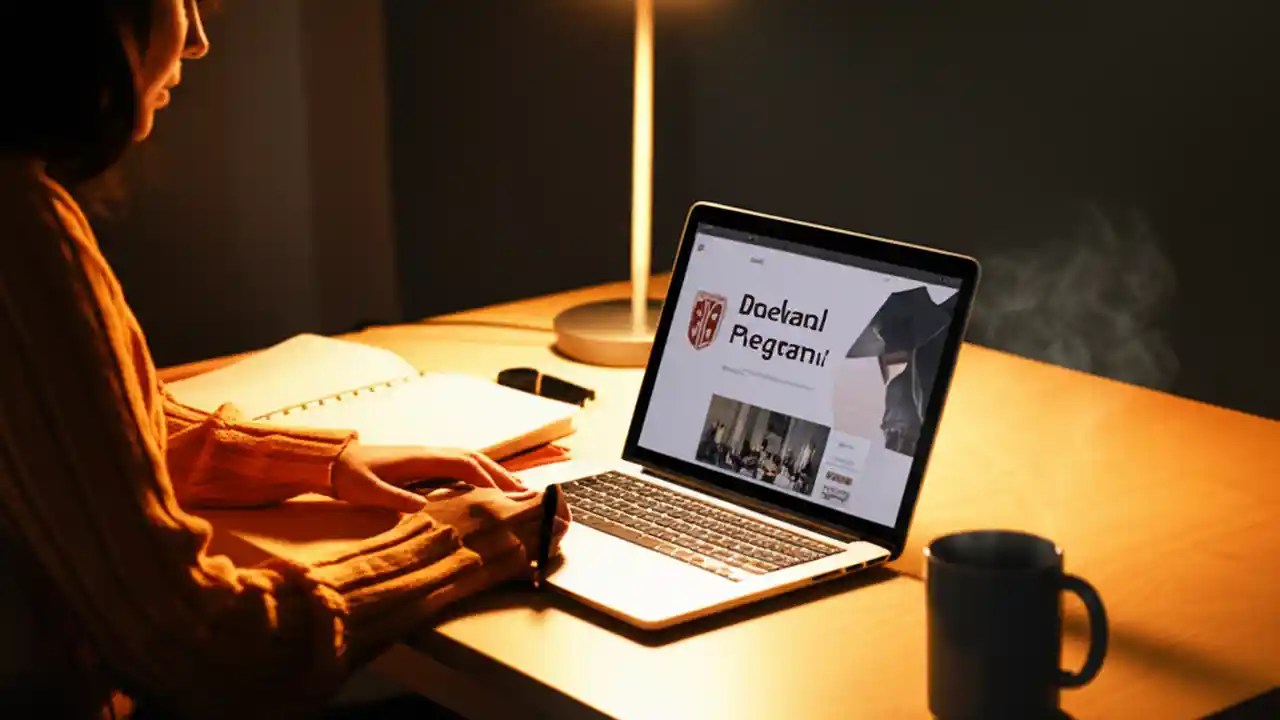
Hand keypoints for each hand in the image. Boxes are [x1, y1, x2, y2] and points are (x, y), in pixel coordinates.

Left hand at [331, 443, 531, 512]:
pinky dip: (482, 473)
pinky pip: (462, 465)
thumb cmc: (351, 476)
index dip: (487, 480)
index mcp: (422, 458)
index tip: (508, 496)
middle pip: (476, 459)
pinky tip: (489, 486)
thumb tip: (424, 508)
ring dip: (496, 472)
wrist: (335, 462)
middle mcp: (431, 453)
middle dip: (502, 475)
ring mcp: (430, 456)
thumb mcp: (367, 491)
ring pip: (471, 460)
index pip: (464, 466)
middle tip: (527, 493)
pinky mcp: (426, 463)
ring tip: (518, 489)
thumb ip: (394, 498)